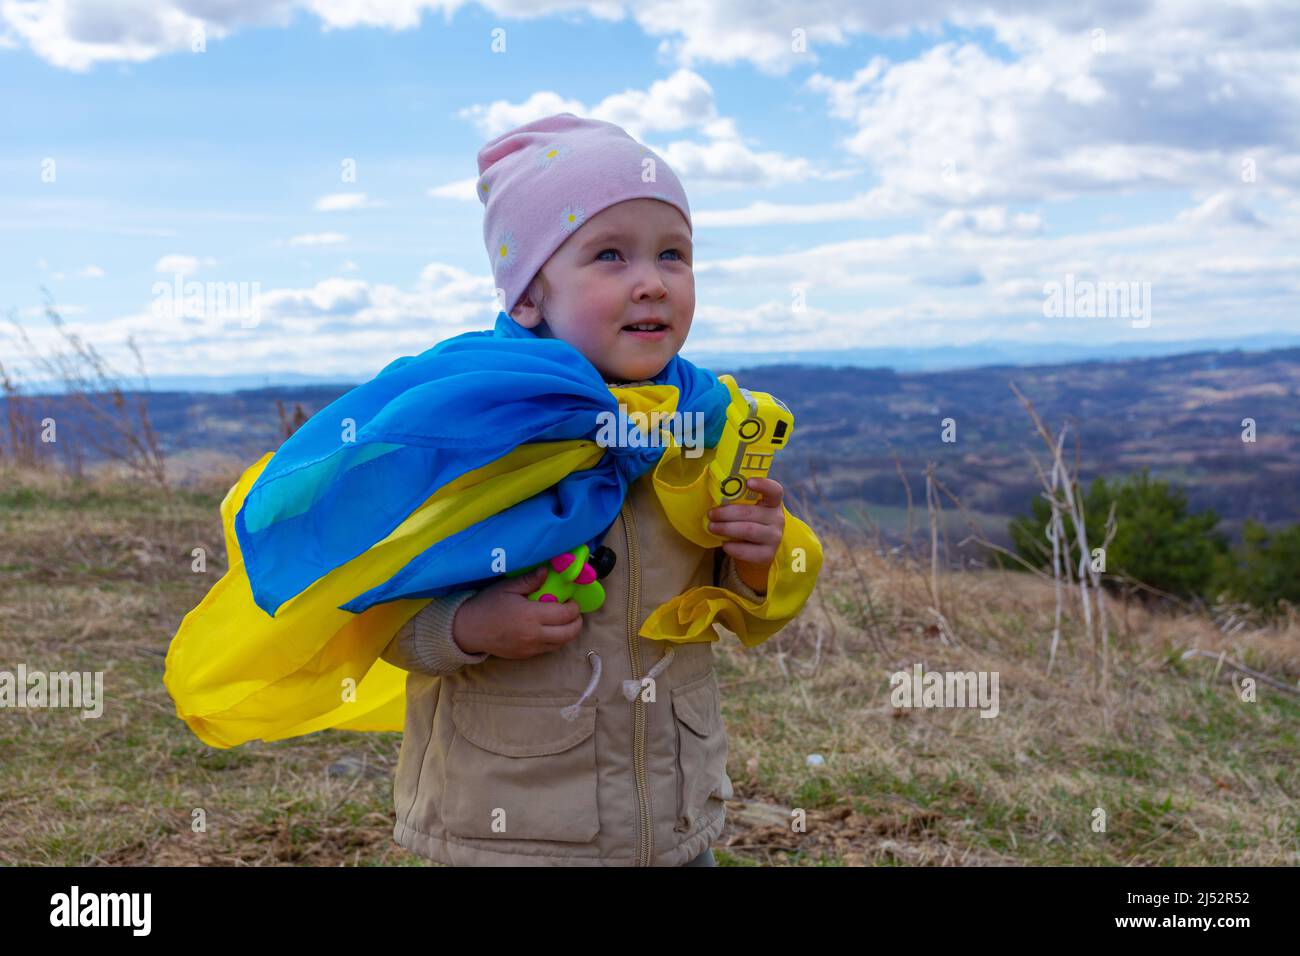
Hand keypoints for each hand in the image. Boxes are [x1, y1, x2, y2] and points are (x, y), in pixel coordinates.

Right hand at [452, 565, 583, 658]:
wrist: (467, 629)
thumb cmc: (487, 605)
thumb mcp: (507, 588)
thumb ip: (529, 580)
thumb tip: (546, 572)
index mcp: (531, 615)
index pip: (565, 614)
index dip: (574, 607)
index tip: (571, 600)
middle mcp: (534, 635)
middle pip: (569, 633)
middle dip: (577, 622)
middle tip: (573, 611)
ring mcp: (530, 648)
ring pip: (561, 644)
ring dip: (568, 633)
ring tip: (563, 620)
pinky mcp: (525, 656)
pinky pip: (548, 649)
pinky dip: (555, 640)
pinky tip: (549, 629)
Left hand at [708, 477, 784, 590]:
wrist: (758, 548)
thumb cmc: (748, 521)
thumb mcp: (747, 508)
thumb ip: (737, 499)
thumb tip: (716, 492)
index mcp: (772, 502)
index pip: (774, 491)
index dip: (763, 485)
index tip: (748, 482)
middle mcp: (777, 519)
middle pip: (750, 513)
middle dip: (726, 513)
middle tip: (711, 514)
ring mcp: (774, 537)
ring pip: (748, 530)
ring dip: (726, 528)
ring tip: (712, 527)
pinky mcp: (767, 554)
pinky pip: (747, 551)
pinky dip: (733, 547)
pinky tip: (725, 544)